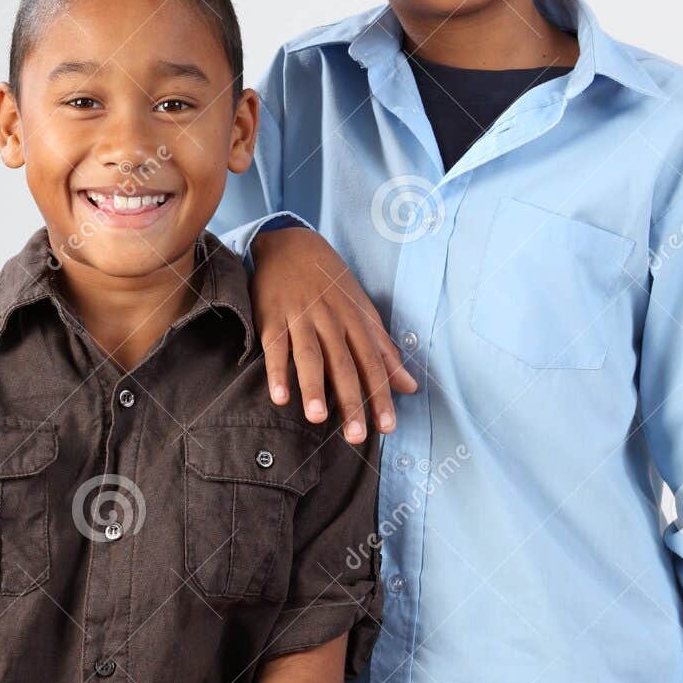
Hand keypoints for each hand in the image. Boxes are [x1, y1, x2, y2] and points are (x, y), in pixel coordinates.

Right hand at [250, 227, 416, 440]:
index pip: (373, 363)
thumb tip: (410, 387)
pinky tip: (279, 397)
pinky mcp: (272, 319)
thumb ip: (384, 352)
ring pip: (310, 356)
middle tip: (355, 437)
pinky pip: (275, 348)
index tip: (387, 427)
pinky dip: (276, 371)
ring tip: (316, 419)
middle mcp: (331, 321)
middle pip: (344, 365)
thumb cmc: (332, 284)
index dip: (381, 395)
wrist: (291, 244)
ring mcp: (301, 318)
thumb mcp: (363, 311)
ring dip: (313, 387)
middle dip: (351, 401)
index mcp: (356, 321)